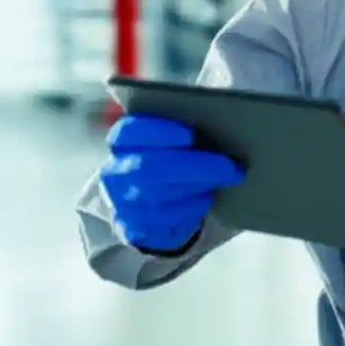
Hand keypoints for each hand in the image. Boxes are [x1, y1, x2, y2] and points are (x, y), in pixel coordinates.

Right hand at [99, 115, 244, 252]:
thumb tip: (219, 119)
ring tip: (227, 178)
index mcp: (122, 141)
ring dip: (197, 185)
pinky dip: (190, 207)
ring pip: (158, 195)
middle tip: (228, 165)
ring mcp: (122, 201)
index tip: (189, 135)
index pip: (129, 131)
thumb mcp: (169, 140)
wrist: (148, 201)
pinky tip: (207, 197)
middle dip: (193, 165)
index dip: (158, 132)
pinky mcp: (133, 227)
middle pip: (150, 166)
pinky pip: (162, 220)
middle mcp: (116, 171)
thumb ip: (183, 127)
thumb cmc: (168, 158)